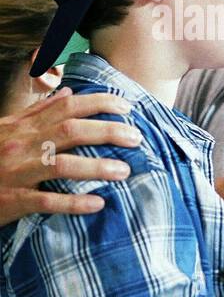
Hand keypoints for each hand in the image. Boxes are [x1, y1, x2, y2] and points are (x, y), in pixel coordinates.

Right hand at [0, 88, 141, 225]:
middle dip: (106, 132)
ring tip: (125, 171)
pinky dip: (72, 203)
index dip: (98, 103)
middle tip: (136, 138)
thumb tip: (67, 92)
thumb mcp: (7, 128)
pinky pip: (45, 201)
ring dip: (95, 167)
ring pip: (60, 165)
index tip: (127, 107)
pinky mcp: (11, 200)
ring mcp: (16, 173)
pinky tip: (98, 204)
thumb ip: (38, 111)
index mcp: (23, 127)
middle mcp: (22, 145)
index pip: (66, 107)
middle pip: (69, 132)